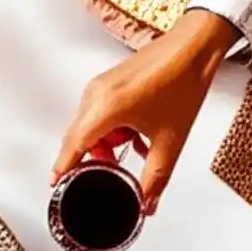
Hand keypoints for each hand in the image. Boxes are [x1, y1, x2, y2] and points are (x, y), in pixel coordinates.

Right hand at [53, 10, 238, 213]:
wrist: (194, 47)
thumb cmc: (183, 80)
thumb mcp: (170, 140)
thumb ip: (156, 178)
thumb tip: (147, 202)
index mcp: (108, 107)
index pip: (74, 145)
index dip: (64, 168)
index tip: (57, 185)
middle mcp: (97, 94)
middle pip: (79, 138)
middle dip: (94, 158)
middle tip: (112, 171)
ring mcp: (100, 86)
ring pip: (89, 127)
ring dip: (104, 143)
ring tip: (132, 147)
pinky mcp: (107, 83)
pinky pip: (97, 114)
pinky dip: (109, 129)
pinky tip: (133, 135)